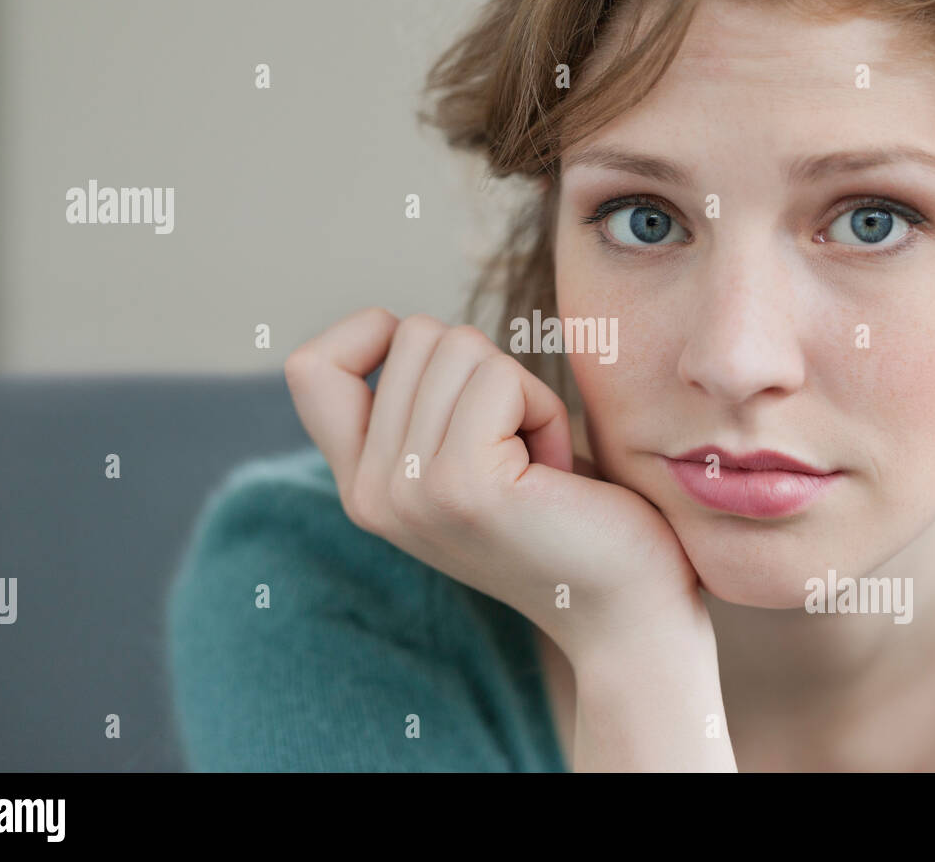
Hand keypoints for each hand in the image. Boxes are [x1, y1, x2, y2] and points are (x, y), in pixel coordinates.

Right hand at [283, 307, 708, 667]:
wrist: (624, 605)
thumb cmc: (565, 512)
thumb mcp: (462, 455)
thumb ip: (415, 408)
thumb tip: (400, 328)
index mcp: (361, 484)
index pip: (309, 367)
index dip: (370, 334)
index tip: (444, 373)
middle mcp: (369, 492)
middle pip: (413, 334)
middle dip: (487, 369)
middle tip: (518, 448)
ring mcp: (409, 490)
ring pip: (457, 345)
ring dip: (521, 390)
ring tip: (537, 463)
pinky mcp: (462, 484)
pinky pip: (499, 377)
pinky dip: (543, 408)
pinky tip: (555, 470)